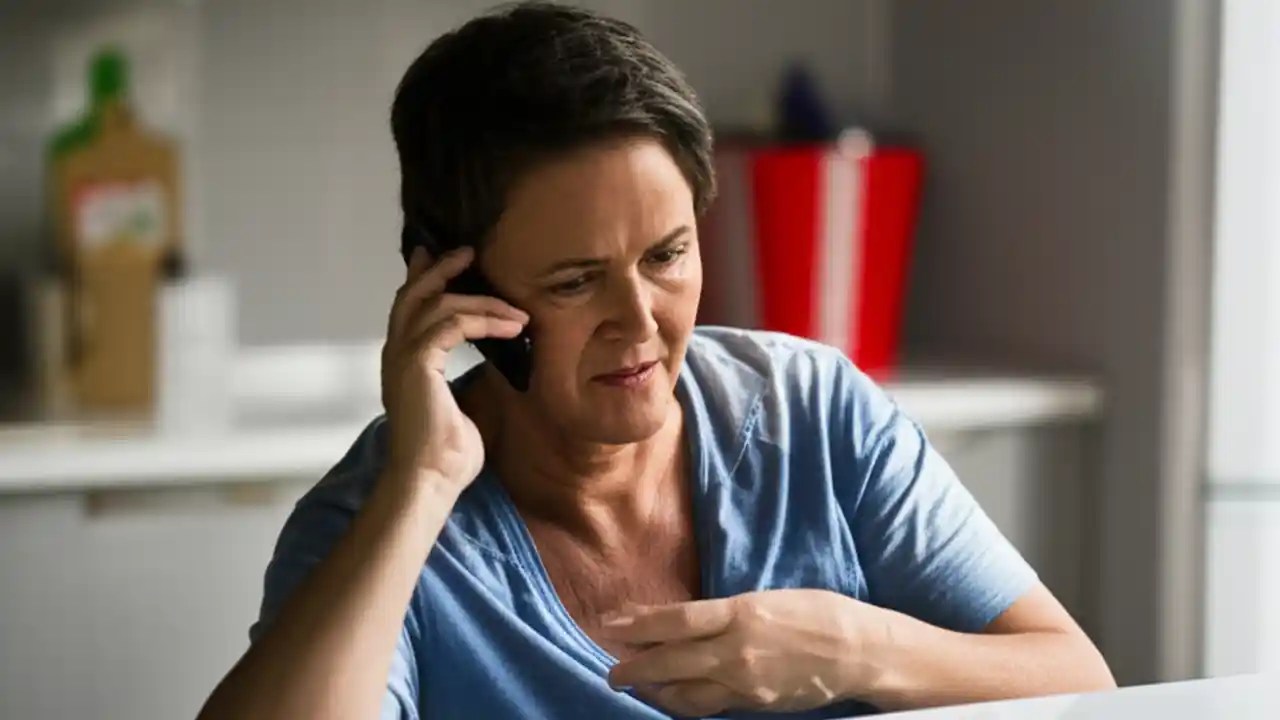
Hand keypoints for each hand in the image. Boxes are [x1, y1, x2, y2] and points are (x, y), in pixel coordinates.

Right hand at [380, 245, 527, 490]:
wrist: (430, 479)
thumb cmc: (447, 455)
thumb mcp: (463, 406)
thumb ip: (468, 380)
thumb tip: (494, 366)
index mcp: (403, 364)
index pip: (409, 310)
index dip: (425, 281)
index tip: (444, 259)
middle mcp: (396, 355)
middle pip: (413, 295)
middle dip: (440, 270)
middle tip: (467, 252)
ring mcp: (402, 358)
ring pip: (436, 305)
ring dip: (481, 300)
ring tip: (516, 308)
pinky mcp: (417, 364)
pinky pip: (451, 324)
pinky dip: (484, 319)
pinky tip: (513, 327)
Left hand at [603, 589, 882, 716]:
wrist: (860, 653)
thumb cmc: (817, 614)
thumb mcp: (767, 599)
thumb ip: (724, 612)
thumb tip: (682, 618)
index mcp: (742, 612)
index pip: (677, 620)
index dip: (639, 623)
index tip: (611, 623)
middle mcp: (737, 650)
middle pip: (671, 661)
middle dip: (634, 665)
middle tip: (611, 669)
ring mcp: (745, 682)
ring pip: (684, 692)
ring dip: (654, 689)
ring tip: (633, 684)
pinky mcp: (754, 704)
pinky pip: (708, 705)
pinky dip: (684, 702)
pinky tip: (671, 697)